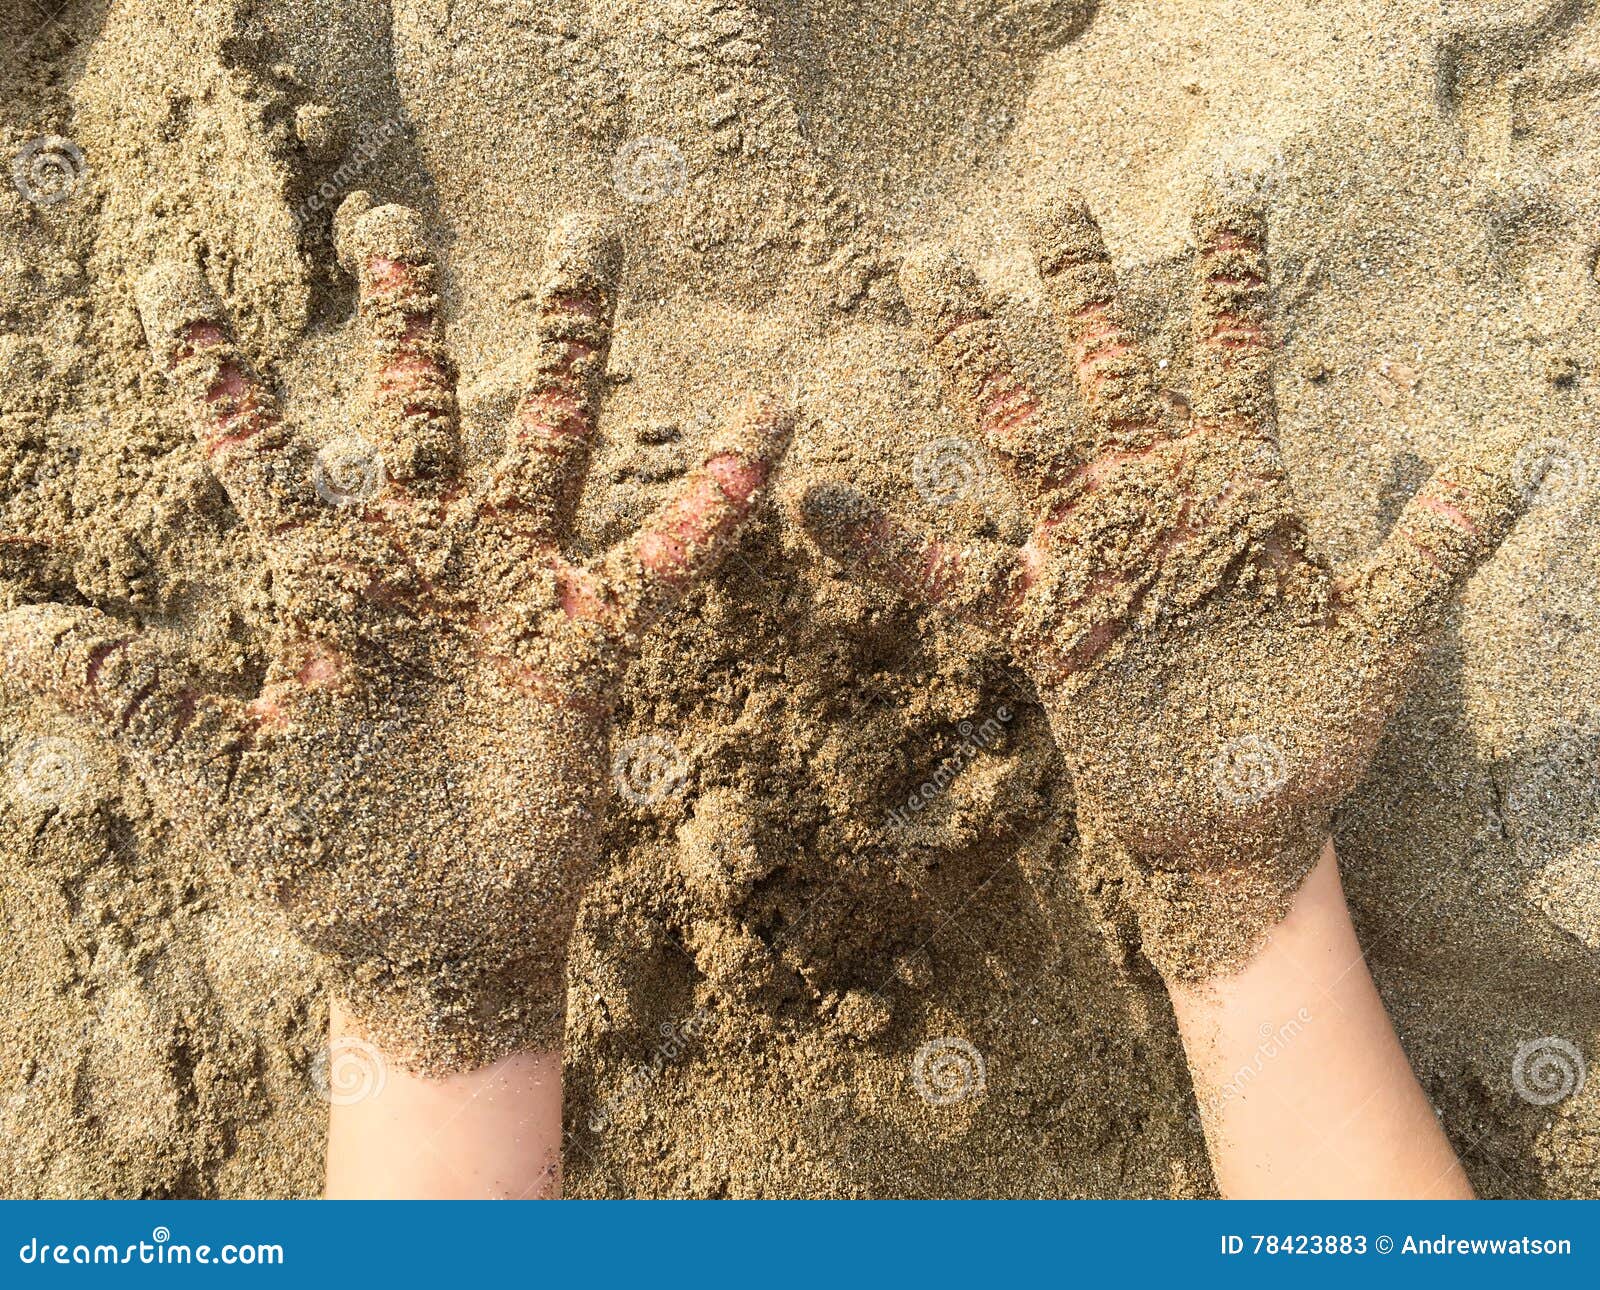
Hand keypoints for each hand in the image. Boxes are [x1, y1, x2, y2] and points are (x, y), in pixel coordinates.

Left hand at [0, 197, 789, 1071]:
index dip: (214, 372)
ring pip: (545, 440)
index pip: (259, 458)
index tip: (164, 279)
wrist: (435, 949)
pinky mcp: (589, 644)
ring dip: (565, 345)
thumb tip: (6, 627)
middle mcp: (422, 565)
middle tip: (393, 214)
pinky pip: (663, 557)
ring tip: (589, 241)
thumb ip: (134, 691)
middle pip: (415, 410)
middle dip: (404, 314)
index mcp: (326, 587)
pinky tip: (770, 422)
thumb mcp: (220, 776)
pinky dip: (714, 495)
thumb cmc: (323, 869)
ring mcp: (512, 594)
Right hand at [799, 186, 1528, 978]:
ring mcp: (1088, 554)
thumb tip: (1520, 452)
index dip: (1231, 273)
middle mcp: (1153, 502)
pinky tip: (821, 505)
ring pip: (1024, 435)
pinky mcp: (1040, 622)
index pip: (1234, 353)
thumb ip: (1437, 541)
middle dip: (1084, 285)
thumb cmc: (1316, 731)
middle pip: (1111, 366)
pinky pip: (952, 574)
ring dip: (983, 358)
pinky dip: (889, 545)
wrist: (1244, 823)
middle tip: (1051, 203)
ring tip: (935, 281)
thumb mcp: (1386, 632)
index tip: (1226, 186)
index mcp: (1237, 488)